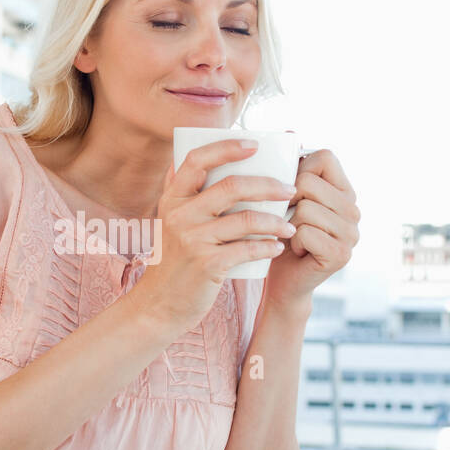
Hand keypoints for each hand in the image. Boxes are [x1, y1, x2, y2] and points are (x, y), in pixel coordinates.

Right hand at [129, 138, 295, 334]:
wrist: (159, 305)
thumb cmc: (173, 261)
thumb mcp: (167, 222)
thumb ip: (178, 192)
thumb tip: (189, 157)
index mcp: (172, 198)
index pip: (197, 160)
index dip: (226, 147)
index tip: (254, 144)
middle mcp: (179, 215)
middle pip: (231, 186)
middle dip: (268, 185)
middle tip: (291, 189)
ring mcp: (192, 239)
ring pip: (246, 219)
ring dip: (275, 221)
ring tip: (290, 226)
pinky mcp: (207, 264)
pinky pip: (247, 248)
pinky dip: (267, 247)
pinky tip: (278, 248)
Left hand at [264, 148, 359, 307]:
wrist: (283, 281)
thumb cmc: (279, 234)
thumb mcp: (284, 197)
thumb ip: (291, 167)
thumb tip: (289, 131)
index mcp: (344, 190)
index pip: (324, 156)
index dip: (299, 168)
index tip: (290, 190)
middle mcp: (354, 210)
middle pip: (309, 182)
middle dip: (287, 200)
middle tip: (287, 220)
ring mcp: (352, 233)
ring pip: (305, 208)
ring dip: (287, 224)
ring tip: (292, 237)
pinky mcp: (341, 254)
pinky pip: (305, 232)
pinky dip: (292, 242)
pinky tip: (297, 251)